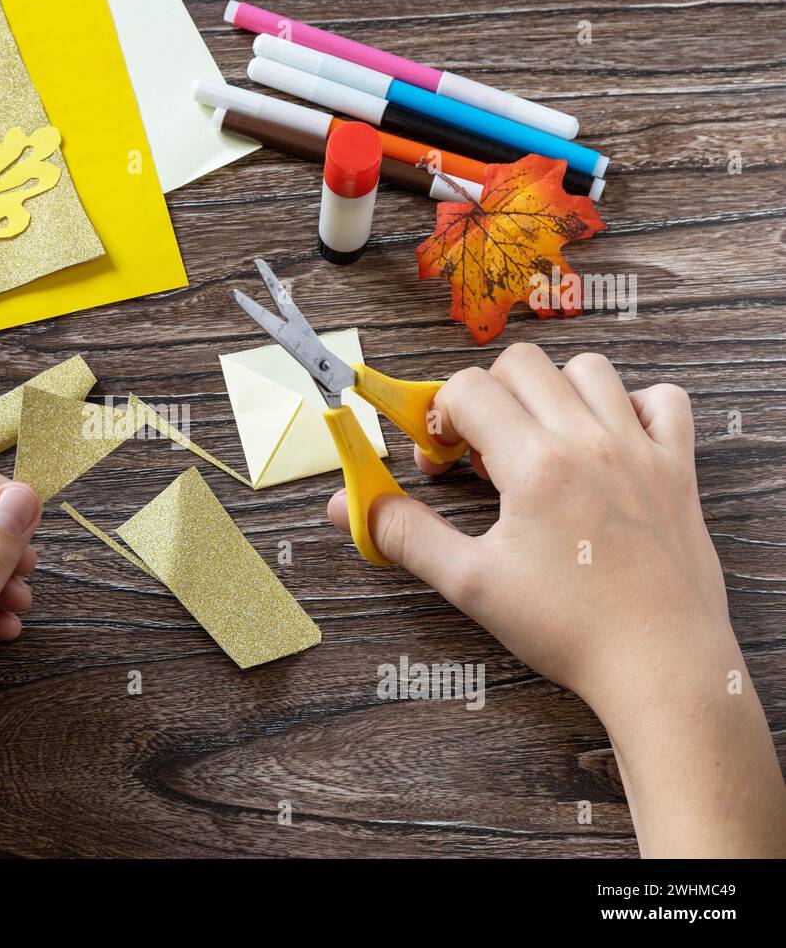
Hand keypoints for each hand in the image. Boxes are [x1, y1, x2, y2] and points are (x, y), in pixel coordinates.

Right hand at [329, 343, 785, 856]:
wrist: (659, 664)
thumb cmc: (569, 628)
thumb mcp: (470, 583)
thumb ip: (405, 534)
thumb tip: (350, 507)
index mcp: (536, 463)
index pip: (468, 388)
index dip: (437, 418)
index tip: (437, 461)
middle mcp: (590, 440)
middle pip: (521, 364)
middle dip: (487, 395)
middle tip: (478, 450)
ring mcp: (640, 448)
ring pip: (589, 370)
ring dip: (552, 392)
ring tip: (538, 441)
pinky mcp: (678, 468)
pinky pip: (662, 398)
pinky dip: (631, 405)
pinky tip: (607, 441)